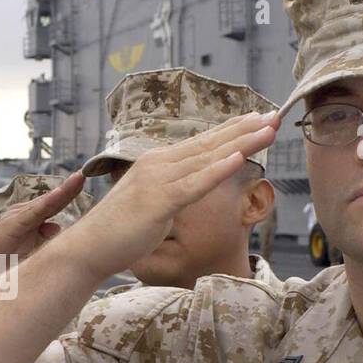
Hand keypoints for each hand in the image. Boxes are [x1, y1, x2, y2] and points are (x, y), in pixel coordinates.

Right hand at [0, 172, 86, 260]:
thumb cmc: (0, 259)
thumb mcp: (27, 246)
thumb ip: (41, 235)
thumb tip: (57, 226)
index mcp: (29, 218)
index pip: (53, 204)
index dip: (69, 193)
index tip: (84, 182)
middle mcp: (23, 212)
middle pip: (52, 199)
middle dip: (70, 186)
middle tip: (86, 173)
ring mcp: (17, 216)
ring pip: (45, 202)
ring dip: (63, 190)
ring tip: (79, 178)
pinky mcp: (12, 224)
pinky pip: (33, 212)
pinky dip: (47, 203)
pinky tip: (59, 194)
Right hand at [62, 111, 279, 280]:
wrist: (88, 247)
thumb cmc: (118, 231)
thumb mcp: (150, 204)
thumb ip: (169, 191)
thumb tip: (186, 188)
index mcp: (157, 163)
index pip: (201, 142)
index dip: (232, 129)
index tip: (258, 119)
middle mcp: (158, 164)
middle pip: (210, 143)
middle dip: (245, 128)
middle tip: (274, 114)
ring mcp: (158, 180)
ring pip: (208, 158)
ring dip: (241, 142)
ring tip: (268, 130)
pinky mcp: (158, 201)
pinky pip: (194, 184)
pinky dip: (217, 169)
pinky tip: (238, 158)